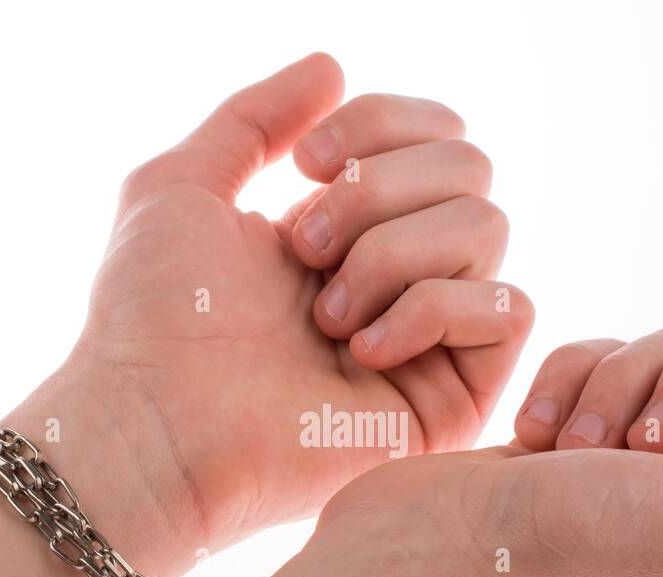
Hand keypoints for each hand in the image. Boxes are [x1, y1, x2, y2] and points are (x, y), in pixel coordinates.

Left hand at [36, 53, 530, 556]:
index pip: (433, 133)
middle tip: (303, 249)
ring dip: (393, 253)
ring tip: (322, 316)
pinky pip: (507, 309)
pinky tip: (361, 352)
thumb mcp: (184, 183)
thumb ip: (255, 115)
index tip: (302, 162)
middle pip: (471, 168)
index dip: (382, 122)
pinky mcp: (453, 398)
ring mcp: (429, 335)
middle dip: (379, 189)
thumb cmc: (155, 315)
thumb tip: (335, 65)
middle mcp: (399, 272)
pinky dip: (433, 310)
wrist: (158, 423)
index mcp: (349, 223)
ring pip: (487, 228)